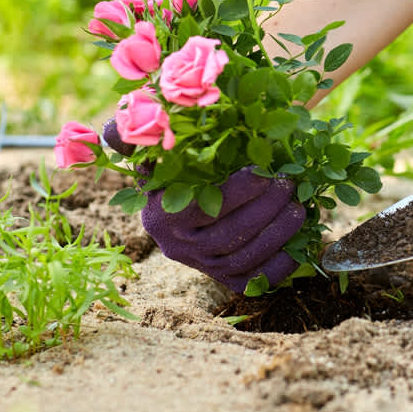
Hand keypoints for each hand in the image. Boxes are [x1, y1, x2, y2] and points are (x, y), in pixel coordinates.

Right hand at [103, 120, 305, 290]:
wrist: (180, 197)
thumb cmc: (174, 162)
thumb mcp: (152, 144)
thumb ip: (135, 134)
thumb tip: (114, 130)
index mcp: (161, 216)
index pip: (204, 207)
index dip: (238, 191)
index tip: (263, 170)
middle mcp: (178, 248)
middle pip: (230, 234)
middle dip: (267, 208)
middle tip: (290, 183)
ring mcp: (202, 267)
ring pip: (245, 258)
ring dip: (278, 234)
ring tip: (299, 208)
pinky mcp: (223, 279)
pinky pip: (254, 281)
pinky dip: (280, 265)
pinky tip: (299, 243)